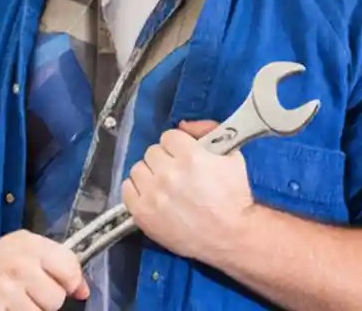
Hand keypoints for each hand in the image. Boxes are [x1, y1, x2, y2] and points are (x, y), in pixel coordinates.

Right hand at [0, 229, 89, 310]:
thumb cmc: (0, 261)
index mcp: (31, 246)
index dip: (70, 282)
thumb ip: (61, 265)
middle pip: (56, 299)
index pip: (69, 269)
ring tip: (17, 303)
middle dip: (46, 301)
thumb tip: (83, 291)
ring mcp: (3, 291)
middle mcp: (17, 266)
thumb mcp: (30, 250)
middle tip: (30, 294)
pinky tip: (5, 308)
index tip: (61, 284)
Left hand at [121, 120, 255, 261]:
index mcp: (190, 156)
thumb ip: (208, 132)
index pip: (168, 137)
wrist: (231, 236)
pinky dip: (137, 190)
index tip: (184, 156)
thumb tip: (183, 125)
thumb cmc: (234, 196)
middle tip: (176, 173)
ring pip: (138, 169)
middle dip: (164, 160)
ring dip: (150, 174)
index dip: (178, 146)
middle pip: (152, 152)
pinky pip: (127, 189)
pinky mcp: (142, 213)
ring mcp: (153, 194)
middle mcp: (168, 173)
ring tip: (164, 186)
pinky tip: (152, 196)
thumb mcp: (231, 157)